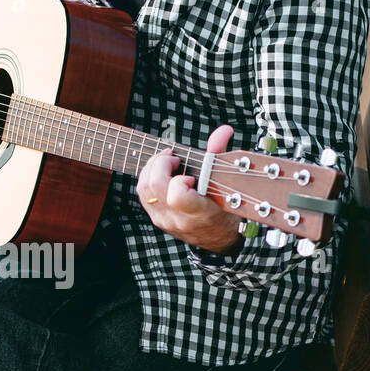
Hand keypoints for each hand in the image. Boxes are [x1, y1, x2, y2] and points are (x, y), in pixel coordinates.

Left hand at [137, 124, 242, 252]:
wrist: (220, 240)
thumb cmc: (226, 209)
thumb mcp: (227, 185)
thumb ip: (220, 155)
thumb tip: (224, 130)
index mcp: (199, 212)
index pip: (176, 196)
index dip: (178, 180)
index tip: (189, 175)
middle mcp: (178, 218)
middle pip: (153, 186)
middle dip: (160, 163)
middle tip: (173, 158)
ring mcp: (165, 220)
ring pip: (143, 189)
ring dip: (151, 169)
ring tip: (167, 162)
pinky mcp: (157, 219)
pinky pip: (142, 195)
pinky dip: (148, 179)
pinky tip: (161, 173)